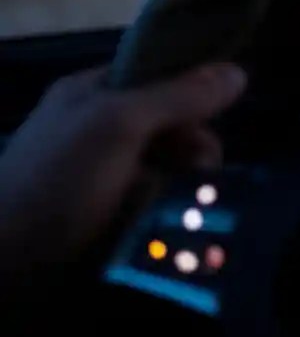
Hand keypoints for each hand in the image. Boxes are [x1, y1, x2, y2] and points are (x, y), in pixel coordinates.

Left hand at [0, 63, 246, 274]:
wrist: (7, 265)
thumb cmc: (59, 181)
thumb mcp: (120, 124)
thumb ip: (178, 96)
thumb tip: (239, 71)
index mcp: (92, 93)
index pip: (160, 76)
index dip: (193, 93)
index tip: (214, 120)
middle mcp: (98, 128)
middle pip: (171, 125)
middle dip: (193, 149)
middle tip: (200, 174)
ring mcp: (102, 175)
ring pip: (170, 168)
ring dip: (186, 185)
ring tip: (186, 208)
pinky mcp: (109, 217)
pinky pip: (157, 203)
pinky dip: (169, 211)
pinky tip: (171, 225)